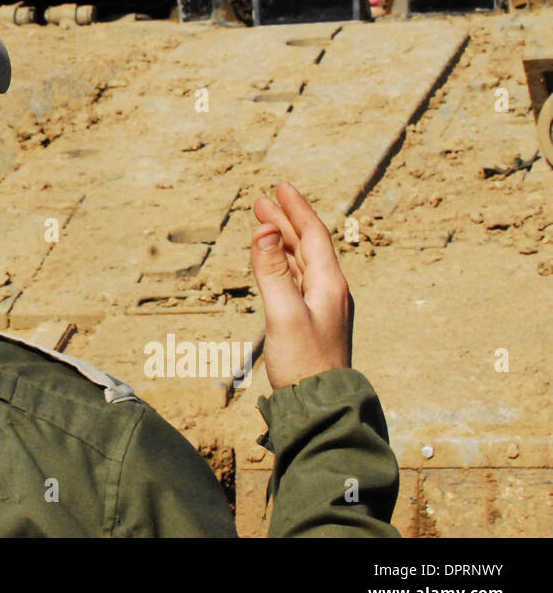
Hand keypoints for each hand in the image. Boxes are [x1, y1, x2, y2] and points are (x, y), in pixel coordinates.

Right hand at [249, 183, 352, 388]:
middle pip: (307, 245)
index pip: (313, 235)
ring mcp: (322, 306)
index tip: (280, 187)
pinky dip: (283, 263)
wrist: (320, 405)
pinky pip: (298, 279)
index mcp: (329, 284)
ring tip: (264, 225)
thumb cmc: (304, 362)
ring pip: (302, 262)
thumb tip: (264, 230)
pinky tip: (273, 262)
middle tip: (262, 201)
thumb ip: (272, 271)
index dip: (296, 209)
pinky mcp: (311, 320)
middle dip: (285, 221)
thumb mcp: (283, 313)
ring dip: (282, 240)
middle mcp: (330, 291)